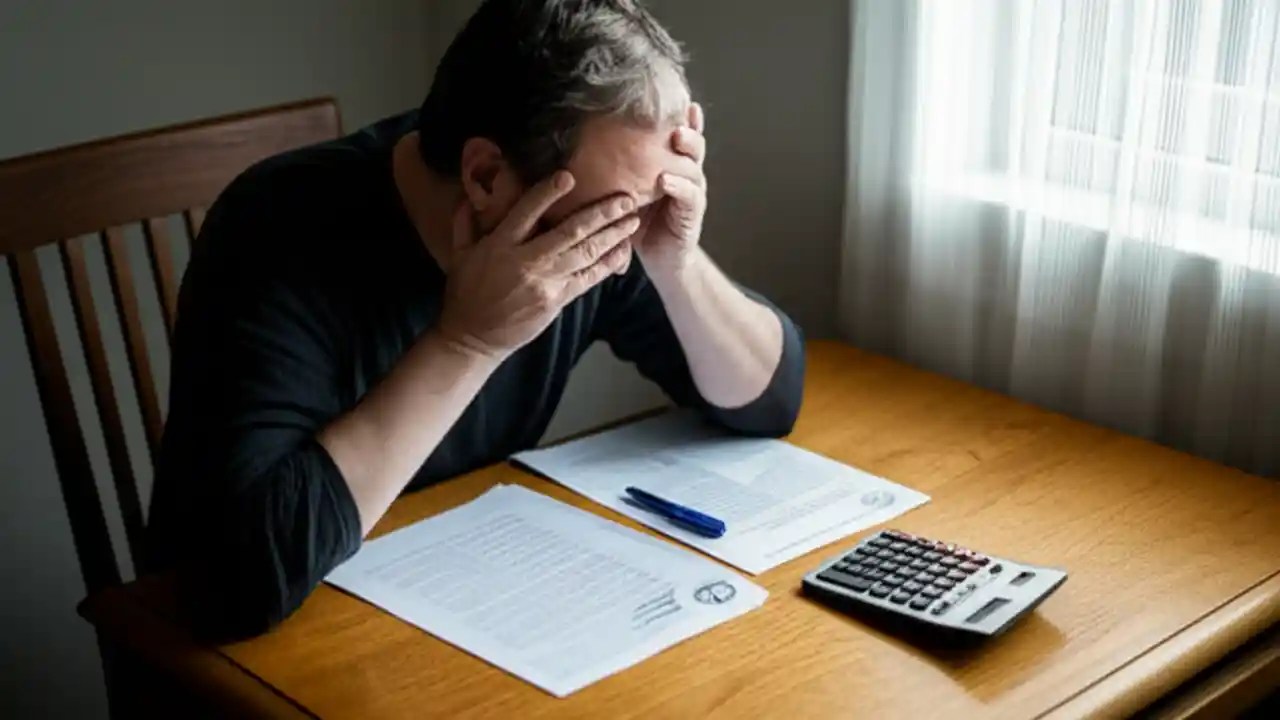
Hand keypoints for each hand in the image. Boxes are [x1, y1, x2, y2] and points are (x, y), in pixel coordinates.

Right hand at [435, 172, 638, 359]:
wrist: (473, 338)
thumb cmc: (465, 294)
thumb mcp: (458, 255)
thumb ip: (465, 223)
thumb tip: (470, 195)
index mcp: (500, 245)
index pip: (526, 211)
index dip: (548, 193)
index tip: (569, 177)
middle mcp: (526, 260)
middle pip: (570, 231)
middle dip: (601, 212)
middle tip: (626, 197)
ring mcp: (545, 282)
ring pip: (585, 253)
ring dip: (612, 235)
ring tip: (632, 219)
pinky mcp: (556, 300)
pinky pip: (588, 278)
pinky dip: (608, 263)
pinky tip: (623, 250)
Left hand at [631, 102, 707, 276]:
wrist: (661, 259)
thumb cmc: (640, 222)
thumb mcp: (627, 191)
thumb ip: (617, 172)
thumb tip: (579, 146)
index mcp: (672, 165)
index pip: (680, 135)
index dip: (681, 117)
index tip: (676, 96)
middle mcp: (687, 173)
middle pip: (693, 144)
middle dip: (687, 127)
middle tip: (675, 115)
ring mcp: (693, 191)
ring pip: (695, 165)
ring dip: (686, 149)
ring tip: (676, 137)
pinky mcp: (693, 212)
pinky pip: (689, 194)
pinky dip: (678, 185)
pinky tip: (665, 179)